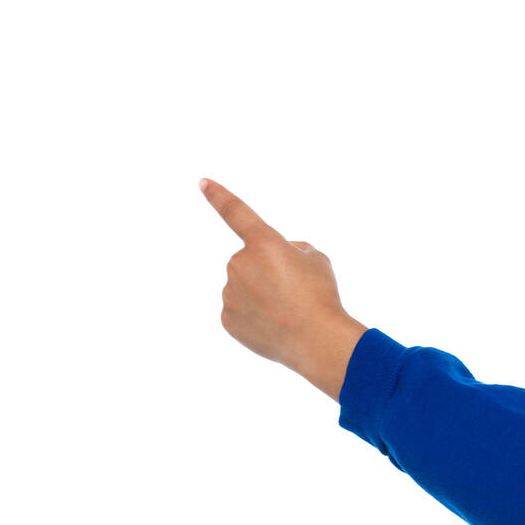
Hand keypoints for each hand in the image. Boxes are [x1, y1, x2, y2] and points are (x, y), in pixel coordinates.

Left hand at [201, 177, 366, 399]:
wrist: (317, 341)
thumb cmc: (322, 297)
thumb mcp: (317, 260)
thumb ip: (293, 251)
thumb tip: (279, 257)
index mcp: (263, 243)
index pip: (236, 213)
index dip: (219, 196)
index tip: (203, 183)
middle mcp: (239, 264)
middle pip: (251, 263)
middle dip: (269, 273)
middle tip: (295, 292)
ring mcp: (230, 293)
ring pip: (244, 289)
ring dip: (263, 296)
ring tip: (288, 312)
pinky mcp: (228, 319)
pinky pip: (240, 312)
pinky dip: (256, 318)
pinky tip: (275, 326)